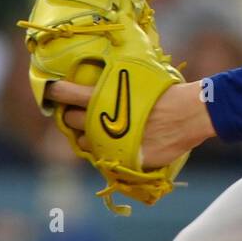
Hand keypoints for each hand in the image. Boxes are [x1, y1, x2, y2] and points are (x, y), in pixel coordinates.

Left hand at [45, 79, 214, 169]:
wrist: (189, 114)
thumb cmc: (166, 92)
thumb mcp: (138, 80)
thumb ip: (115, 88)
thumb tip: (100, 86)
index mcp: (105, 99)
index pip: (69, 95)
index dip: (57, 93)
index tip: (52, 91)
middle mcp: (103, 123)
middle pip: (73, 121)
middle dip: (74, 116)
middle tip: (79, 112)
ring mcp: (112, 144)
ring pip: (86, 143)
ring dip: (88, 137)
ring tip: (99, 129)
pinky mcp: (124, 160)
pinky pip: (106, 159)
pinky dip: (107, 152)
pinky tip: (115, 143)